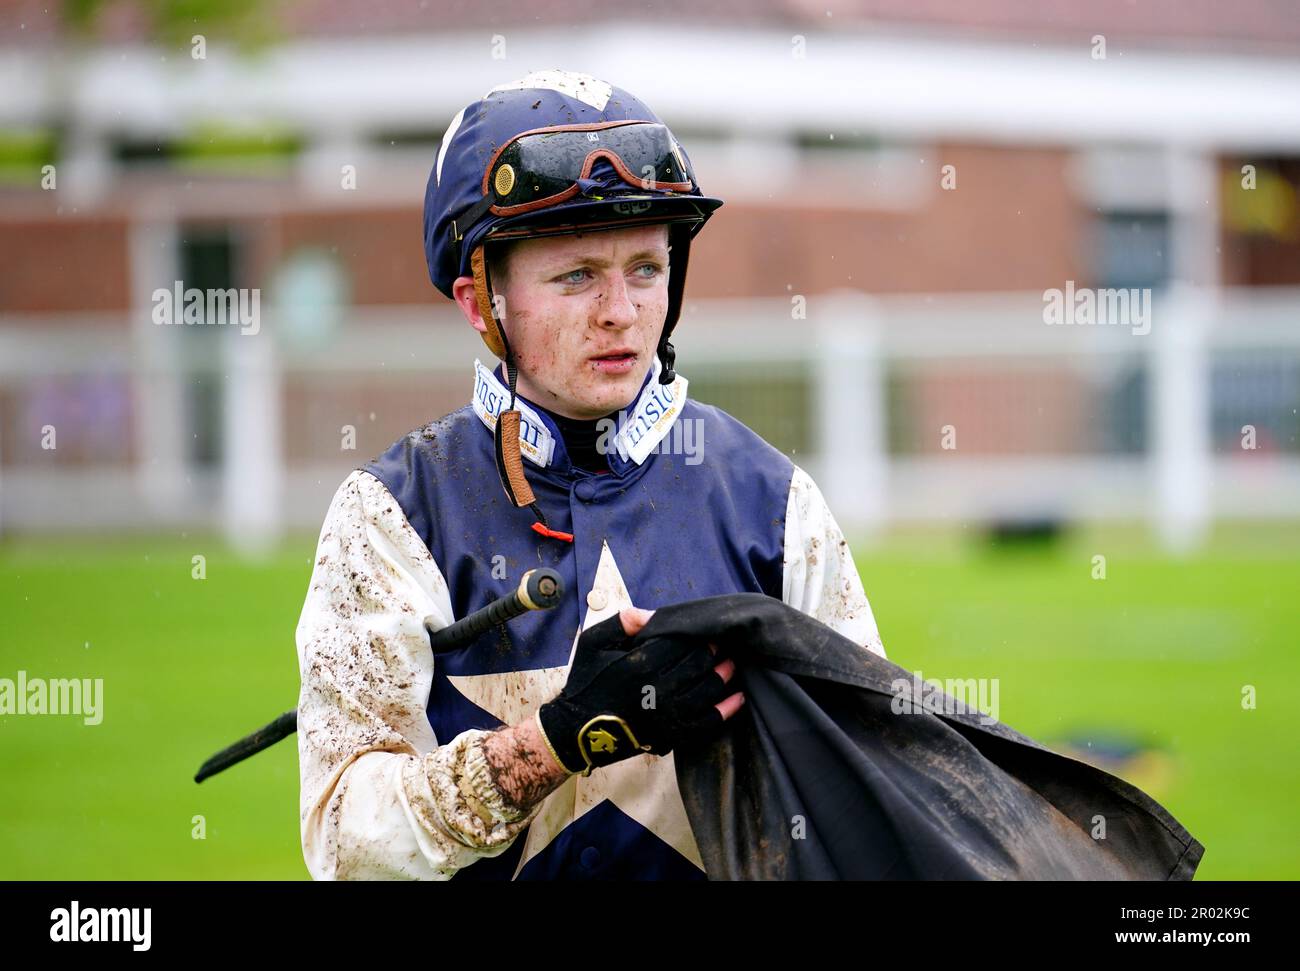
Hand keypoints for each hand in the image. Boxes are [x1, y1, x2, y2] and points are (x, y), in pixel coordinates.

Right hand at [537, 607, 745, 775]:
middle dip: (715, 653)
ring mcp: (668, 715)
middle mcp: (658, 689)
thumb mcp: (593, 644)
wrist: (578, 731)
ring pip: (708, 690)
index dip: (699, 636)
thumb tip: (647, 613)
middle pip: (700, 665)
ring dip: (724, 675)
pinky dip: (727, 709)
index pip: (682, 643)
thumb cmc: (586, 683)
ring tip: (732, 665)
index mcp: (640, 664)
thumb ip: (620, 623)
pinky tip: (738, 697)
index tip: (707, 632)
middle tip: (723, 646)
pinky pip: (708, 722)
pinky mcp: (672, 735)